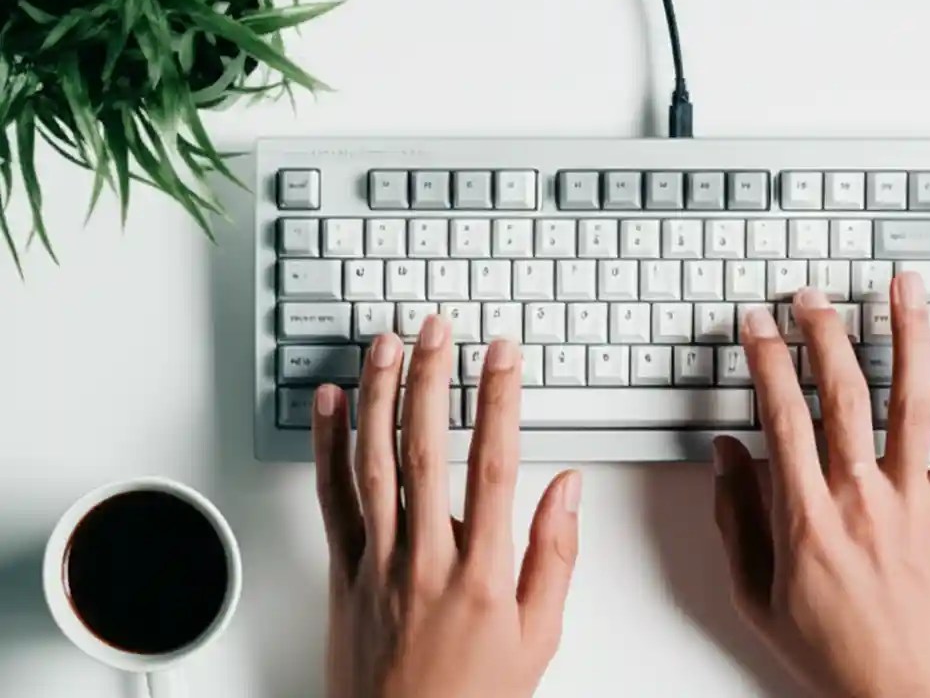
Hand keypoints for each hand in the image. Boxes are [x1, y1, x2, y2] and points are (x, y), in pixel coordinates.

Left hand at [311, 318, 580, 697]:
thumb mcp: (539, 637)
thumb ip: (555, 557)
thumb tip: (569, 490)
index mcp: (482, 574)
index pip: (496, 465)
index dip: (500, 400)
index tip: (504, 354)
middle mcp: (426, 560)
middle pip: (428, 449)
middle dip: (433, 378)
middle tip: (439, 327)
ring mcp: (377, 564)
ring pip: (374, 463)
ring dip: (379, 396)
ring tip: (387, 345)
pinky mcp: (342, 574)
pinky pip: (330, 500)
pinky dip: (326, 446)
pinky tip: (330, 405)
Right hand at [713, 273, 929, 697]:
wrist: (902, 688)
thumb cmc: (829, 646)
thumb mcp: (755, 594)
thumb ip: (736, 519)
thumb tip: (727, 454)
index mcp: (806, 517)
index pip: (781, 416)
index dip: (765, 360)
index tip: (755, 325)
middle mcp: (861, 497)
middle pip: (841, 394)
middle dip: (822, 333)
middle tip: (809, 296)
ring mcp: (912, 499)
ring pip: (909, 400)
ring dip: (904, 333)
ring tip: (900, 283)